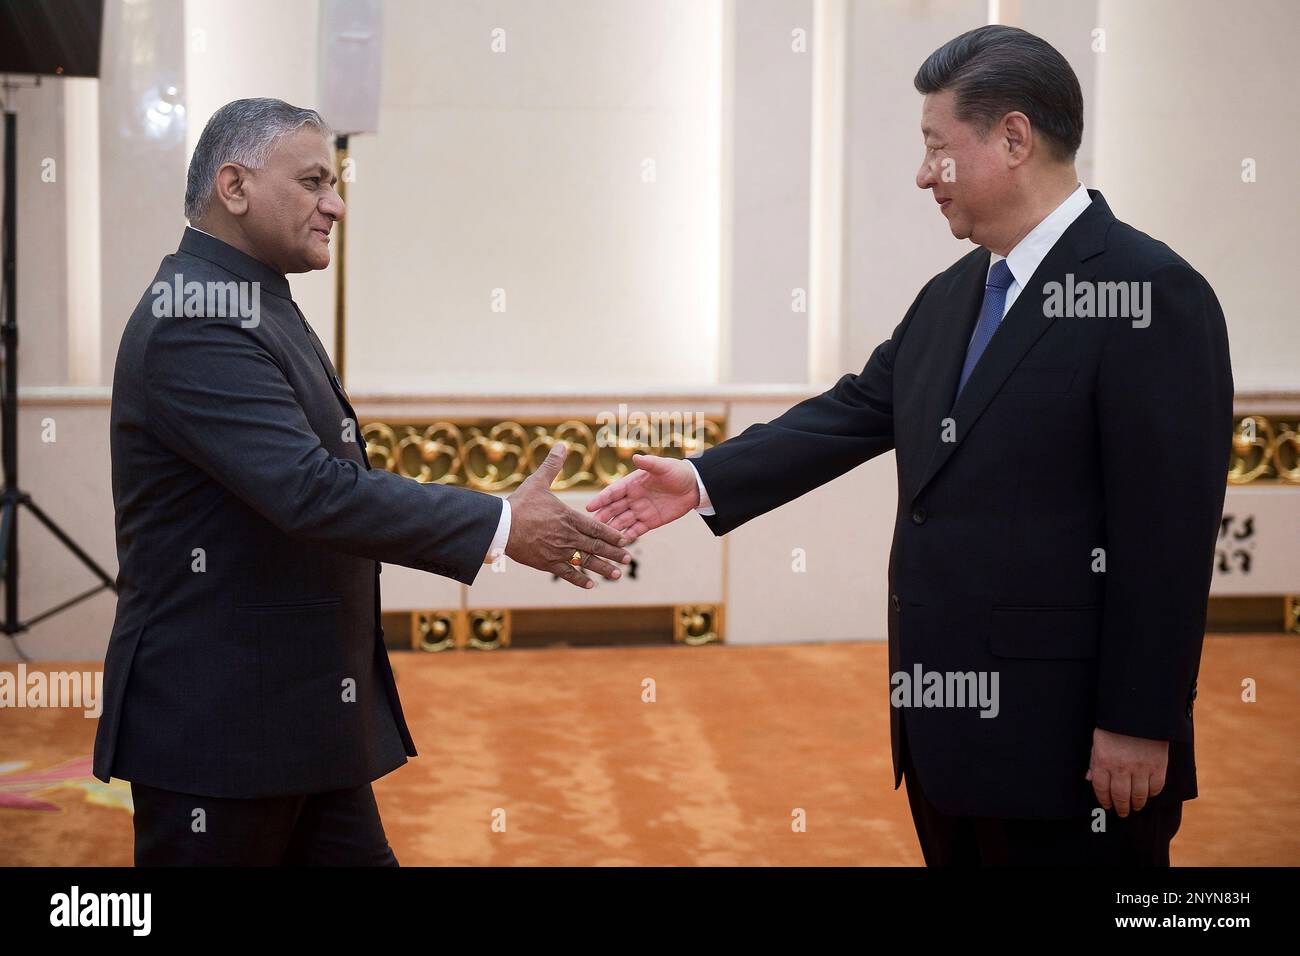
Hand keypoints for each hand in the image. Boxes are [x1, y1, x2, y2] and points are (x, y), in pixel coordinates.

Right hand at [505, 442, 631, 587]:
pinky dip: (579, 580)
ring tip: (617, 574)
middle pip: (596, 546)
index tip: (625, 539)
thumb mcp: (538, 481)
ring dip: (602, 568)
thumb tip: (562, 445)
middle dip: (614, 553)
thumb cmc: (520, 503)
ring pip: (585, 561)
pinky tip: (591, 585)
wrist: (501, 526)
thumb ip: (552, 465)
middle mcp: (568, 536)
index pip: (597, 527)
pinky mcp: (547, 563)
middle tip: (628, 559)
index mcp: (569, 517)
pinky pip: (567, 573)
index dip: (612, 534)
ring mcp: (558, 551)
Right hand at [585, 453, 699, 541]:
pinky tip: (619, 545)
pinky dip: (627, 537)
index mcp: (631, 484)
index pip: (612, 492)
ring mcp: (640, 511)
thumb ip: (649, 464)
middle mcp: (632, 498)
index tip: (589, 507)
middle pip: (613, 509)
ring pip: (622, 521)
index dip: (601, 499)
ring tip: (601, 539)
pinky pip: (636, 531)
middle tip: (590, 526)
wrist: (694, 486)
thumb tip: (636, 457)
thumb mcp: (663, 467)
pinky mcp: (649, 522)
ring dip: (612, 529)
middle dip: (602, 517)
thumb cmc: (677, 472)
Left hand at [1085, 727, 1168, 816]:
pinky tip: (1148, 794)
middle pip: (1120, 796)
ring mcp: (1141, 768)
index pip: (1101, 788)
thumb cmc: (1115, 725)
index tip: (1107, 805)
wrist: (1139, 711)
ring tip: (1135, 807)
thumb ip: (1094, 761)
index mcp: (1103, 761)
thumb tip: (1089, 779)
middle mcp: (1121, 768)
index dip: (1103, 800)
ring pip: (1138, 795)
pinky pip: (1156, 787)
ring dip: (1136, 804)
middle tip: (1122, 812)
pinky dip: (1152, 794)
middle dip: (1120, 807)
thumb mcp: (1098, 740)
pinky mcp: (1158, 766)